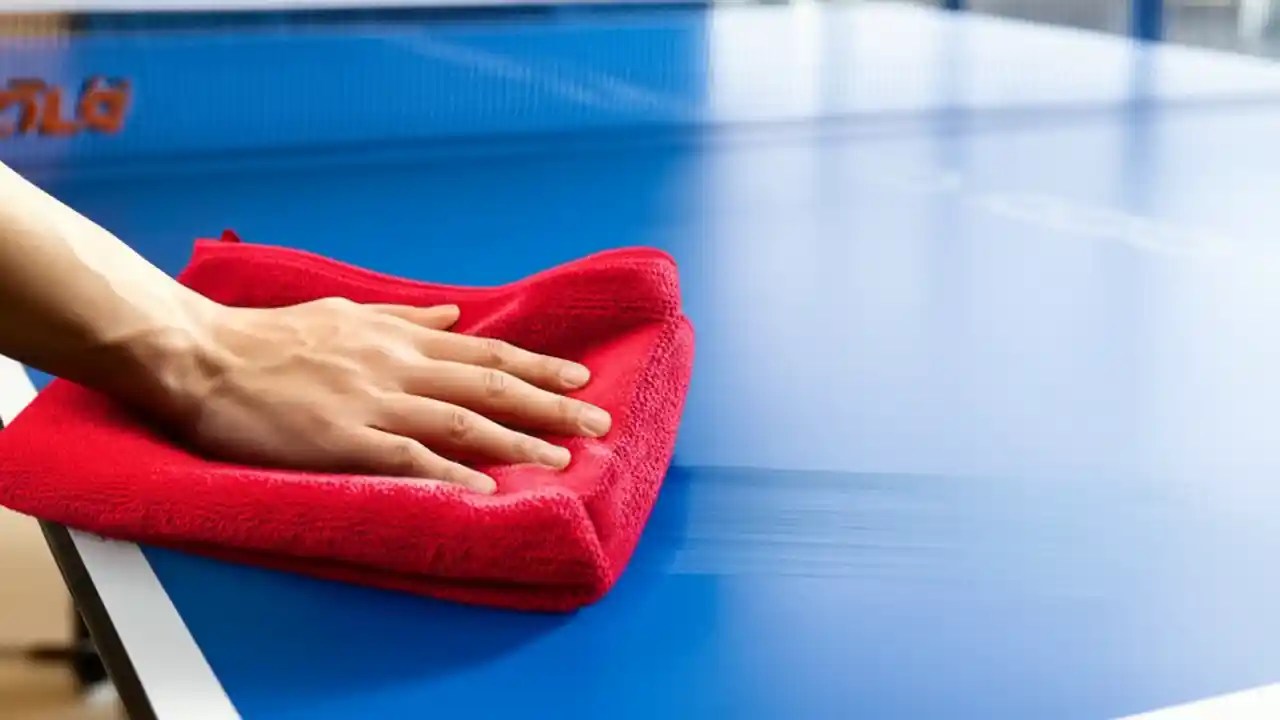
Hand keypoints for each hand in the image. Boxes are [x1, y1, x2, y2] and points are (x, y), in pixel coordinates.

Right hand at [154, 298, 610, 493]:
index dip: (539, 365)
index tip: (582, 377)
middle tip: (599, 423)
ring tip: (565, 461)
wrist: (202, 355)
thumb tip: (453, 315)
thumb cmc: (270, 336)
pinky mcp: (341, 439)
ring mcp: (371, 403)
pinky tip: (487, 491)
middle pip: (490, 385)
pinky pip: (407, 457)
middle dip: (551, 405)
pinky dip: (451, 472)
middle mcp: (397, 366)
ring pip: (462, 421)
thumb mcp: (345, 312)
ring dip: (518, 441)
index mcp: (399, 338)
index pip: (487, 351)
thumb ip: (403, 317)